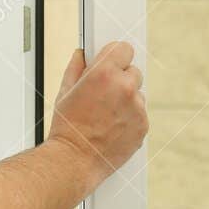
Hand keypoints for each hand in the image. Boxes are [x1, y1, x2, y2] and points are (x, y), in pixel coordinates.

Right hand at [47, 42, 147, 188]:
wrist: (75, 160)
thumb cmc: (67, 128)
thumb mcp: (65, 91)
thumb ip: (77, 67)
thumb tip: (82, 54)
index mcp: (104, 73)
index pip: (123, 48)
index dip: (115, 55)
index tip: (112, 61)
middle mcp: (124, 87)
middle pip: (133, 71)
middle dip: (121, 79)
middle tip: (104, 93)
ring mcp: (137, 107)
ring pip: (138, 94)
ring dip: (127, 100)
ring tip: (106, 114)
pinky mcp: (143, 125)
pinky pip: (140, 113)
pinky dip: (130, 118)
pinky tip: (113, 126)